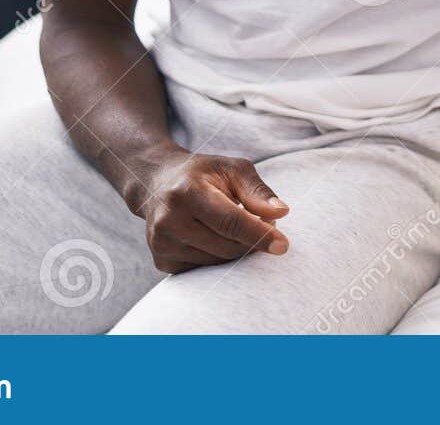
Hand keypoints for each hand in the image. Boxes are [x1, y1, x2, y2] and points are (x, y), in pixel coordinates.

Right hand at [128, 148, 289, 273]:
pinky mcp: (162, 261)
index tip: (283, 245)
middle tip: (263, 225)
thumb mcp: (232, 169)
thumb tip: (281, 213)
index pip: (229, 222)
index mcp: (186, 192)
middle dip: (252, 240)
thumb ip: (257, 191)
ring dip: (237, 249)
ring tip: (236, 226)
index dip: (258, 234)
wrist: (156, 184)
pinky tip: (214, 237)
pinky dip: (218, 257)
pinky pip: (203, 270)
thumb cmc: (202, 174)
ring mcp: (161, 244)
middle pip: (226, 245)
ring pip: (217, 261)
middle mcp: (168, 220)